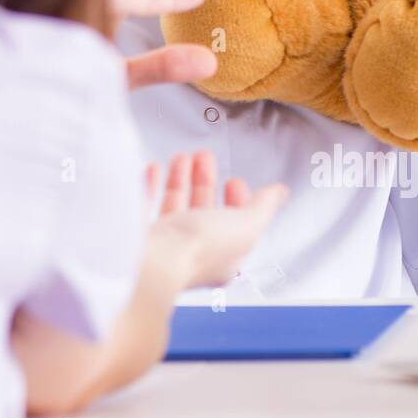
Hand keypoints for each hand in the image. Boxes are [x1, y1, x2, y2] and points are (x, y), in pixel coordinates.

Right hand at [144, 151, 287, 289]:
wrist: (150, 259)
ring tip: (183, 158)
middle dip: (206, 182)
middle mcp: (191, 254)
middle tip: (205, 159)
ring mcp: (163, 245)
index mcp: (222, 258)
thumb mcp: (246, 225)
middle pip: (202, 213)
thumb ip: (263, 208)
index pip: (234, 227)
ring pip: (175, 207)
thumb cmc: (197, 250)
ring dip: (181, 179)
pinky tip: (154, 170)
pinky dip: (150, 185)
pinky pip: (144, 205)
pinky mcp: (138, 235)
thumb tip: (279, 194)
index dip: (237, 201)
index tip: (234, 182)